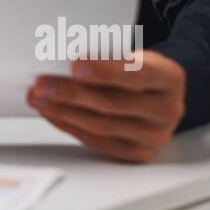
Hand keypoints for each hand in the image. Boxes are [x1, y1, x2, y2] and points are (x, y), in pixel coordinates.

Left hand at [26, 50, 185, 162]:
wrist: (159, 95)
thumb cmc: (139, 70)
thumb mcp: (134, 56)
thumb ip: (108, 58)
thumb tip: (62, 59)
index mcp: (170, 78)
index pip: (136, 74)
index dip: (104, 70)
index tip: (74, 64)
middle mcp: (168, 110)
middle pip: (113, 103)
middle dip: (71, 93)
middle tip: (41, 84)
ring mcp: (154, 136)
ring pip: (101, 125)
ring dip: (63, 111)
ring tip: (38, 97)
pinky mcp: (137, 152)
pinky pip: (97, 142)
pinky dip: (69, 125)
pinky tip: (51, 112)